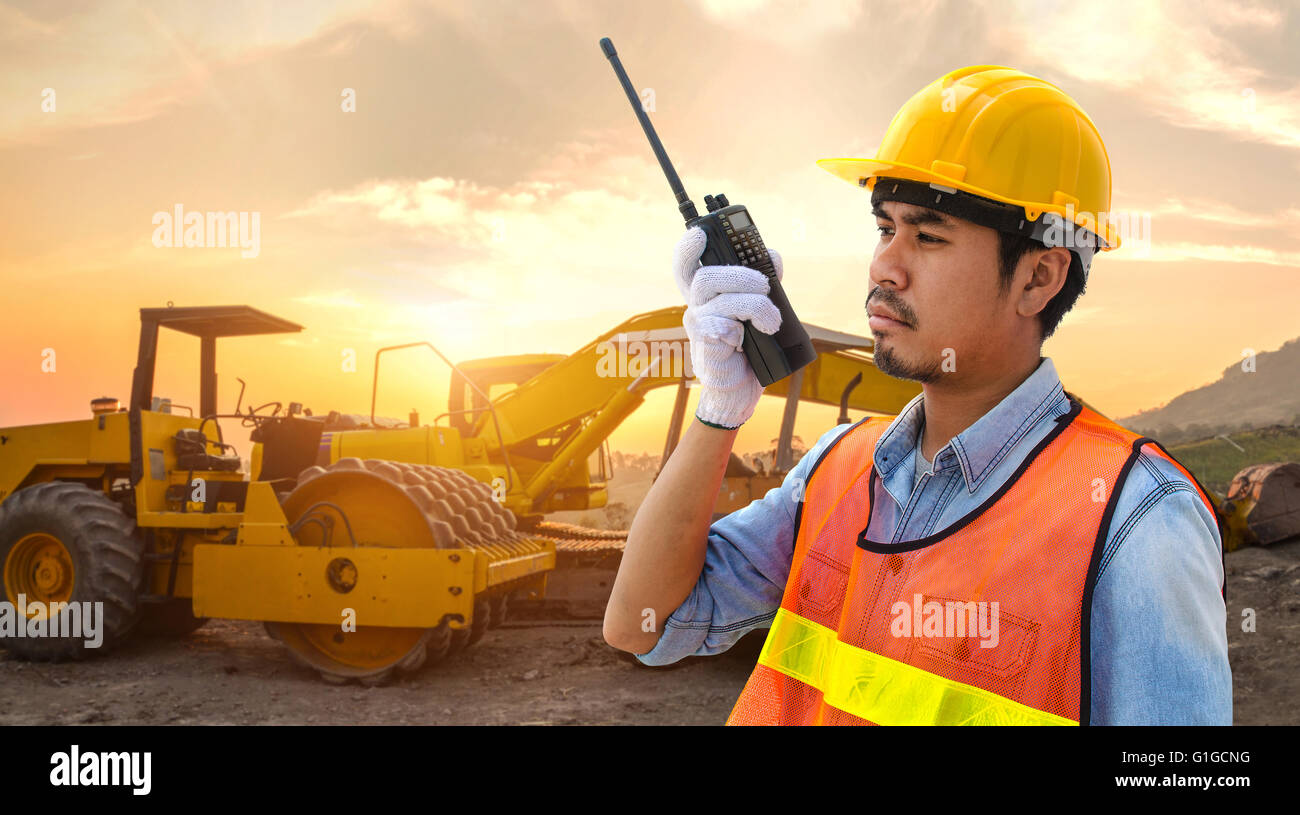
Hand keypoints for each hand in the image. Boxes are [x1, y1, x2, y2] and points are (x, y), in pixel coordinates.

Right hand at [673, 227, 782, 428]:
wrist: (739, 394)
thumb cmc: (748, 353)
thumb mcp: (758, 313)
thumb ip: (763, 284)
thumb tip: (772, 257)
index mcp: (706, 297)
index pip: (687, 265)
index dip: (688, 247)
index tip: (700, 232)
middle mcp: (696, 308)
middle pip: (707, 275)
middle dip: (742, 275)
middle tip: (766, 287)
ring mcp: (699, 327)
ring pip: (722, 299)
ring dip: (755, 305)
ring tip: (772, 322)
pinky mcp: (706, 347)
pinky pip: (722, 326)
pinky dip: (742, 328)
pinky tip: (748, 341)